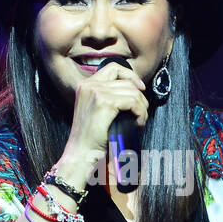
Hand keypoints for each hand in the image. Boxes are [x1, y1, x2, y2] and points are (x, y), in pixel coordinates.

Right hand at [58, 60, 148, 184]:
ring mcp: (96, 92)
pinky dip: (140, 113)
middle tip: (141, 114)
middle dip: (140, 98)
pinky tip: (137, 124)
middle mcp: (89, 85)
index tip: (140, 89)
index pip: (113, 67)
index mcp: (85, 85)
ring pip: (133, 92)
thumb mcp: (96, 111)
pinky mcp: (105, 103)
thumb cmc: (90, 138)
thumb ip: (109, 96)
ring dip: (142, 108)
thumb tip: (136, 89)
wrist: (81, 154)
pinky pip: (133, 102)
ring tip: (139, 122)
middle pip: (126, 81)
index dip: (130, 75)